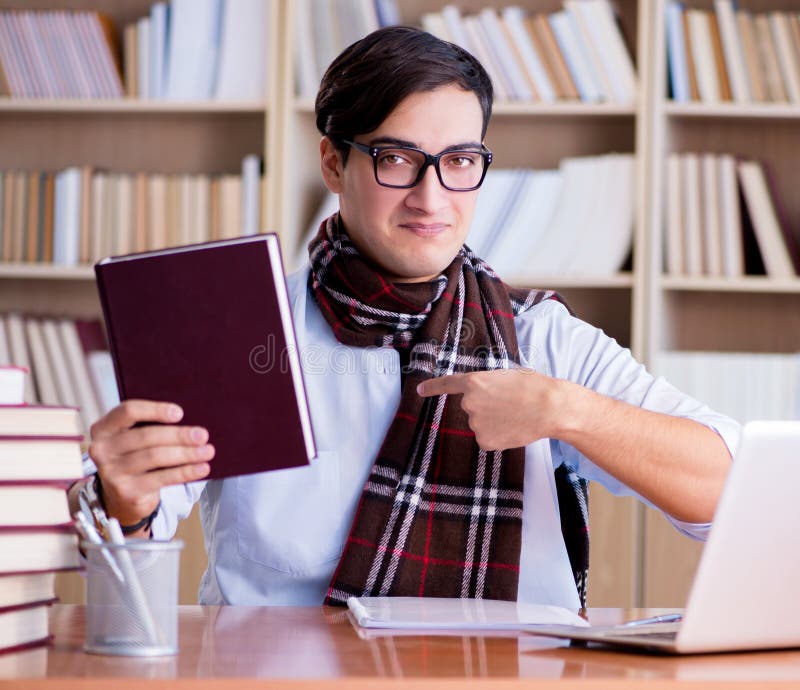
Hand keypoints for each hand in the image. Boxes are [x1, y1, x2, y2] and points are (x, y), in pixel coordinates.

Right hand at [87, 400, 214, 526]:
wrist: (122, 496)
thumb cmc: (134, 457)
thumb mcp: (134, 439)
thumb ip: (150, 426)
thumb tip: (190, 422)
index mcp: (103, 429)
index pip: (128, 411)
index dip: (155, 410)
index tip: (179, 413)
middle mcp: (102, 450)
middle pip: (146, 436)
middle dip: (178, 435)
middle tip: (202, 435)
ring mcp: (112, 472)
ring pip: (155, 457)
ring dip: (186, 453)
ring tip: (207, 451)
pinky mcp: (126, 491)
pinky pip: (162, 478)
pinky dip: (185, 472)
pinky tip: (201, 468)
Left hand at [417, 369, 566, 450]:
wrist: (550, 408)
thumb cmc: (534, 387)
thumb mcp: (506, 376)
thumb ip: (488, 384)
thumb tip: (486, 396)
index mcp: (474, 382)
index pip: (447, 384)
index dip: (432, 387)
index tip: (420, 390)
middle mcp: (469, 403)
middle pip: (472, 407)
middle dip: (486, 406)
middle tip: (510, 403)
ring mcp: (475, 424)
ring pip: (481, 424)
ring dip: (494, 421)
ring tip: (516, 415)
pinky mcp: (484, 441)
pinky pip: (487, 439)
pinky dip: (499, 436)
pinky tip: (513, 429)